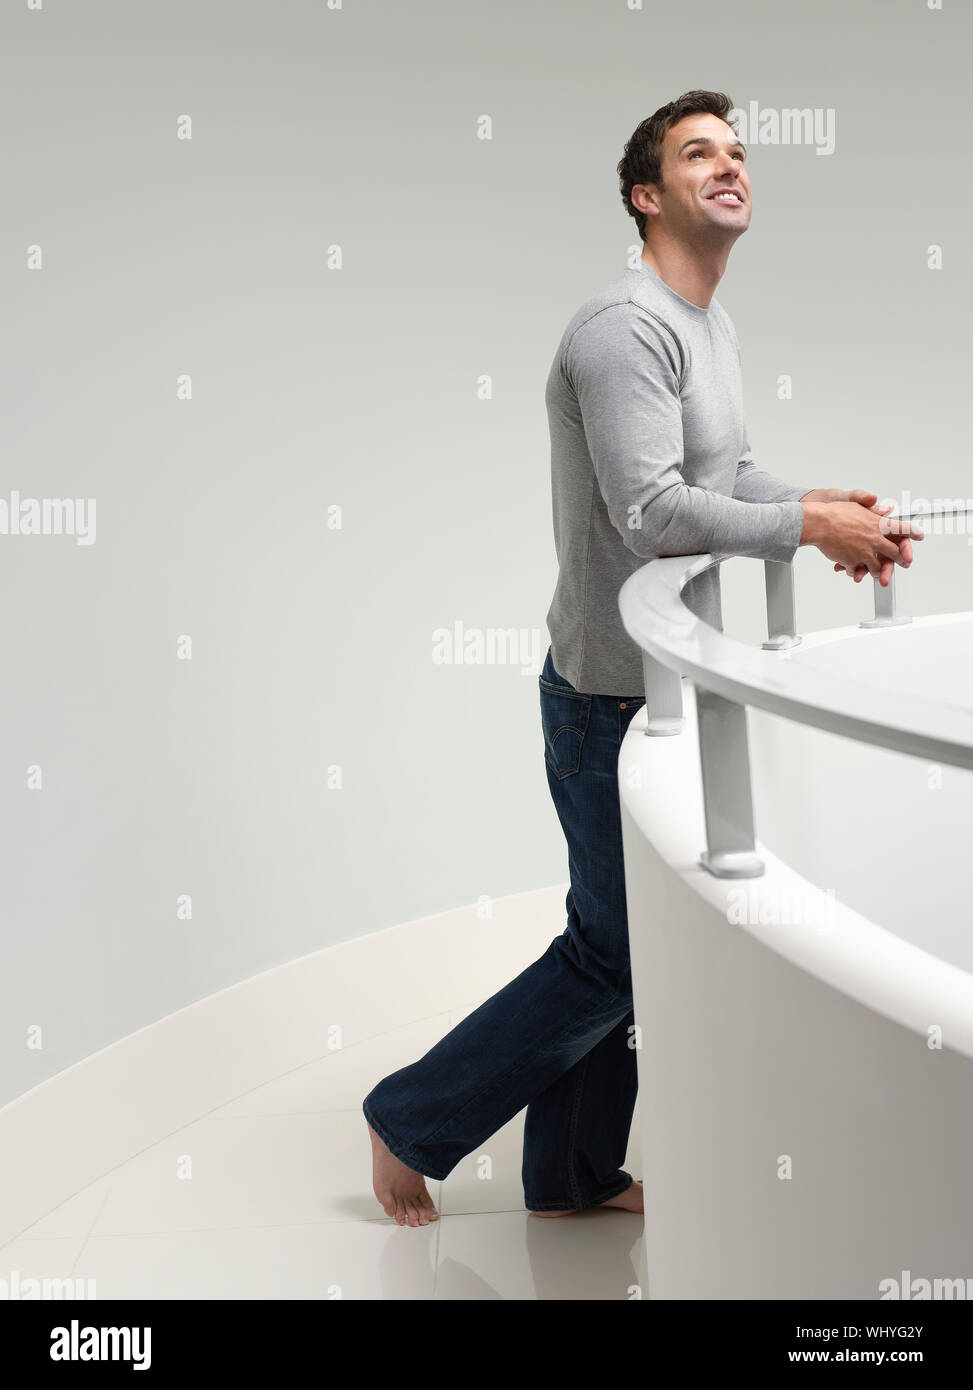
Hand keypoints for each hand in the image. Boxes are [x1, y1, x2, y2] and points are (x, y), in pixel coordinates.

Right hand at [800, 496, 923, 583]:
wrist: (819, 524)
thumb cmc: (834, 513)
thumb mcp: (857, 505)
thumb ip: (873, 509)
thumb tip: (886, 509)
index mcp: (878, 524)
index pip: (903, 528)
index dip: (913, 533)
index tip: (919, 536)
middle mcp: (875, 539)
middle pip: (895, 553)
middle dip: (902, 559)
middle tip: (905, 562)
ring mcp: (865, 552)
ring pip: (878, 567)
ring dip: (879, 571)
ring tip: (880, 574)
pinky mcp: (853, 561)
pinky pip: (859, 571)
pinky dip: (857, 572)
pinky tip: (856, 573)